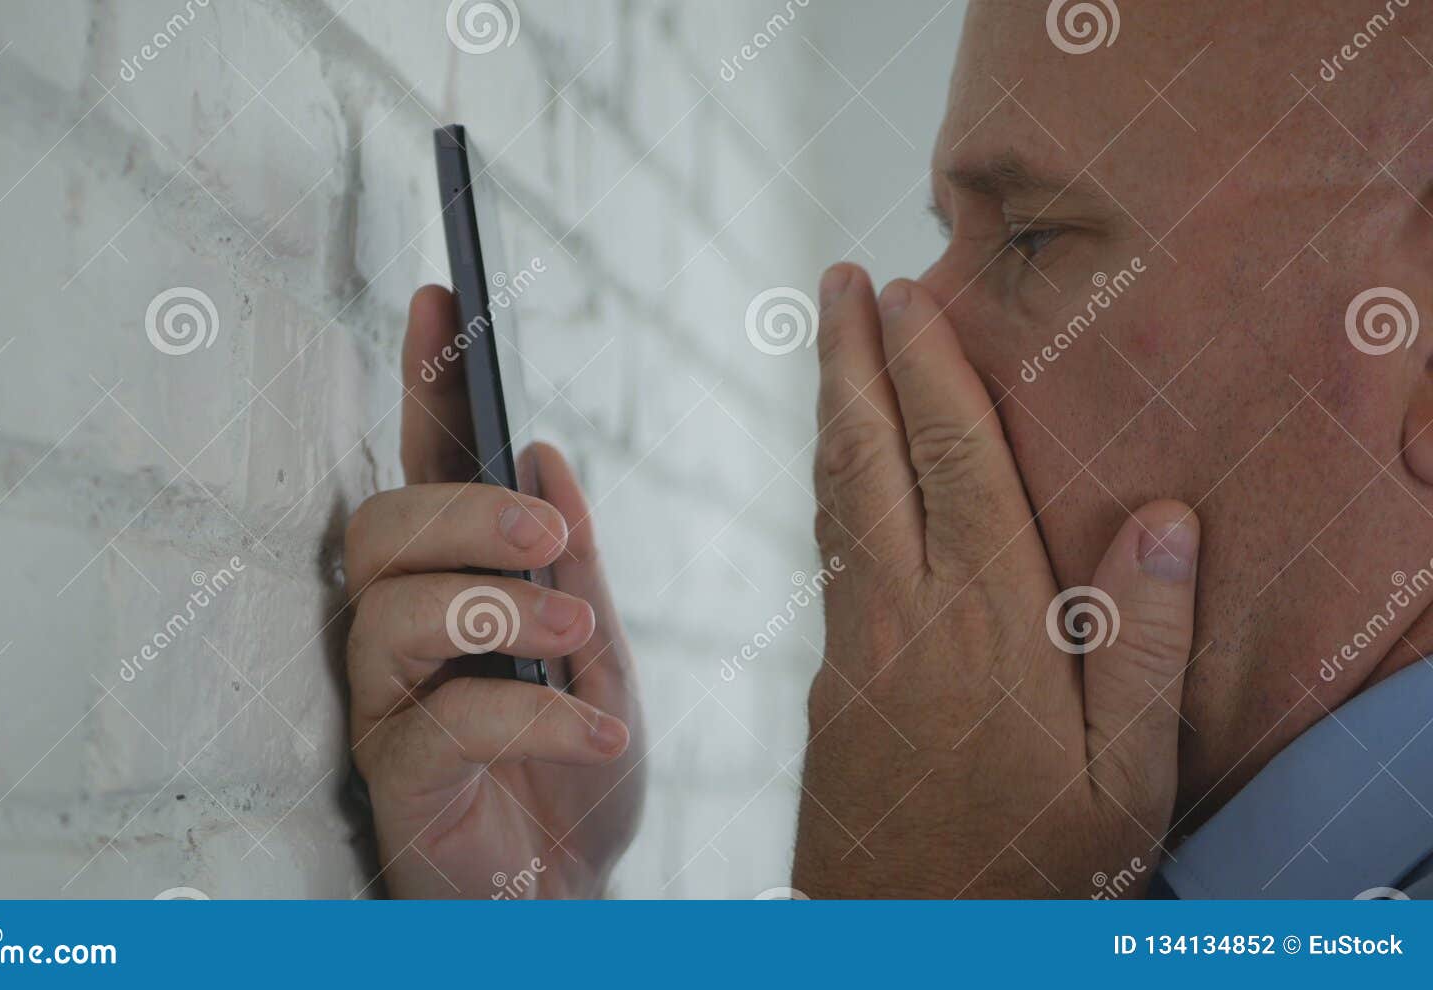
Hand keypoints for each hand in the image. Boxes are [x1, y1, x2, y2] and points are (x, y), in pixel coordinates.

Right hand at [344, 286, 644, 898]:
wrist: (566, 901)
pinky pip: (445, 723)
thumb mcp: (596, 659)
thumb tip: (544, 454)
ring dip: (495, 607)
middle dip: (463, 513)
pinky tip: (602, 731)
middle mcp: (400, 633)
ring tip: (579, 633)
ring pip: (394, 613)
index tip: (443, 295)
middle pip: (382, 526)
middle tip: (546, 533)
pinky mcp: (394, 778)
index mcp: (452, 586)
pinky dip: (533, 717)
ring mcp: (387, 705)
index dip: (426, 383)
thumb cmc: (569, 778)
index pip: (425, 467)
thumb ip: (571, 567)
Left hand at [791, 265, 1200, 897]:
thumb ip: (1140, 649)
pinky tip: (841, 469)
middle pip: (871, 459)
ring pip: (836, 502)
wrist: (907, 943)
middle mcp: (908, 615)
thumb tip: (1161, 520)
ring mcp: (858, 647)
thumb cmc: (1036, 868)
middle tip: (841, 279)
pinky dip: (831, 488)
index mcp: (989, 623)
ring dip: (832, 410)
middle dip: (853, 360)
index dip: (929, 371)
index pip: (955, 464)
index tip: (907, 297)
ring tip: (829, 343)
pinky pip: (829, 555)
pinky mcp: (834, 683)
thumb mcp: (1127, 780)